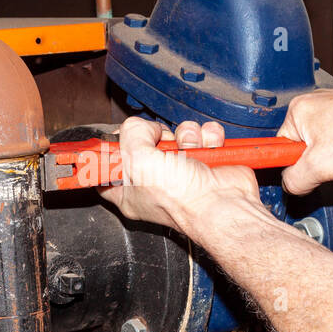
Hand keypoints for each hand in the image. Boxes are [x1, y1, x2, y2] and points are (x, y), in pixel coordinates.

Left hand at [99, 117, 260, 234]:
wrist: (222, 205)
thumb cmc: (180, 198)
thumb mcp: (137, 160)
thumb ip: (130, 133)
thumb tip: (144, 126)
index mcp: (128, 190)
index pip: (110, 165)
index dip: (115, 146)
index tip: (122, 136)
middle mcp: (154, 181)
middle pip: (146, 141)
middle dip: (157, 135)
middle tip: (162, 147)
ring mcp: (182, 170)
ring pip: (178, 133)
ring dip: (187, 134)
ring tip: (191, 149)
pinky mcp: (205, 161)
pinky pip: (203, 134)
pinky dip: (207, 136)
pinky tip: (207, 148)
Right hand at [277, 88, 332, 195]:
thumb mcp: (319, 167)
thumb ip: (294, 181)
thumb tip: (291, 187)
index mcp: (298, 110)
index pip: (279, 147)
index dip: (291, 166)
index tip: (298, 174)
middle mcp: (316, 106)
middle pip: (304, 151)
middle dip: (319, 166)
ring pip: (326, 151)